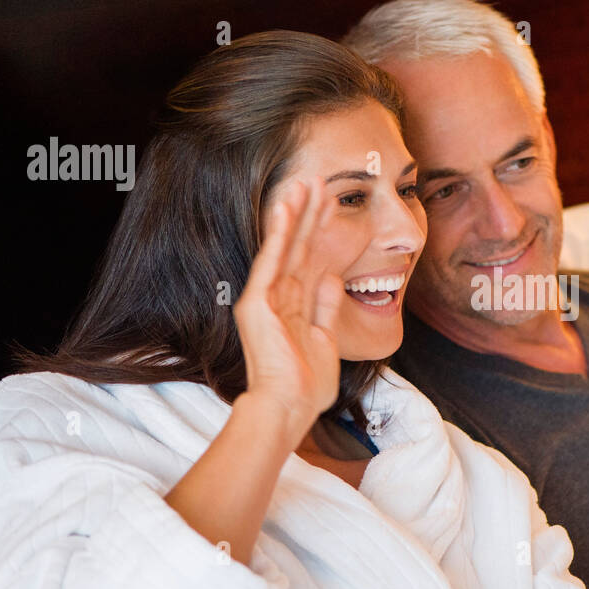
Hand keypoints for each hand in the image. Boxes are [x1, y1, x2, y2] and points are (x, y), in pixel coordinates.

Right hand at [233, 176, 343, 446]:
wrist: (289, 407)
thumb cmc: (307, 384)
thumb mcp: (325, 339)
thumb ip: (325, 306)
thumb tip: (332, 276)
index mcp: (293, 306)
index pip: (310, 259)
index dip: (320, 231)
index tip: (330, 204)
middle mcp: (277, 298)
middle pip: (299, 247)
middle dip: (309, 214)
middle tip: (319, 182)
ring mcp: (266, 299)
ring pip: (285, 247)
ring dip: (294, 215)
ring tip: (303, 184)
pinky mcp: (257, 303)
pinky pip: (271, 262)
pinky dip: (278, 235)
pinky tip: (284, 210)